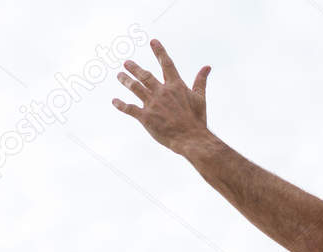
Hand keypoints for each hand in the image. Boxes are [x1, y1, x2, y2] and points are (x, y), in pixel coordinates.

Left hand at [112, 39, 211, 154]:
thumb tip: (207, 67)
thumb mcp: (200, 98)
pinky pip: (129, 108)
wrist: (191, 139)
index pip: (167, 64)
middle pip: (145, 75)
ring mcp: (152, 104)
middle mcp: (162, 92)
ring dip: (126, 80)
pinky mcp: (145, 117)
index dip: (159, 52)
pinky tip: (114, 101)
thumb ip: (200, 81)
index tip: (153, 42)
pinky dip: (121, 105)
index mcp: (176, 86)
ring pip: (135, 87)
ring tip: (119, 75)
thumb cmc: (197, 120)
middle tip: (126, 63)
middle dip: (134, 68)